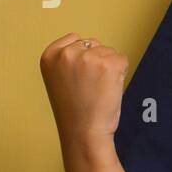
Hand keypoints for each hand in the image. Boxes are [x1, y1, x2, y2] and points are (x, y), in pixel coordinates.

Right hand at [39, 33, 128, 151]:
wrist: (83, 132)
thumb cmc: (74, 111)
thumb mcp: (59, 78)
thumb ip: (69, 61)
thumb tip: (91, 47)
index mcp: (49, 55)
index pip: (75, 39)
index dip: (83, 58)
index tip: (79, 78)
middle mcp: (66, 53)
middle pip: (93, 44)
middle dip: (96, 61)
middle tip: (90, 86)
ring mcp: (87, 57)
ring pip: (108, 51)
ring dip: (109, 67)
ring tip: (99, 89)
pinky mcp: (108, 64)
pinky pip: (122, 59)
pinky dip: (121, 73)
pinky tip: (109, 88)